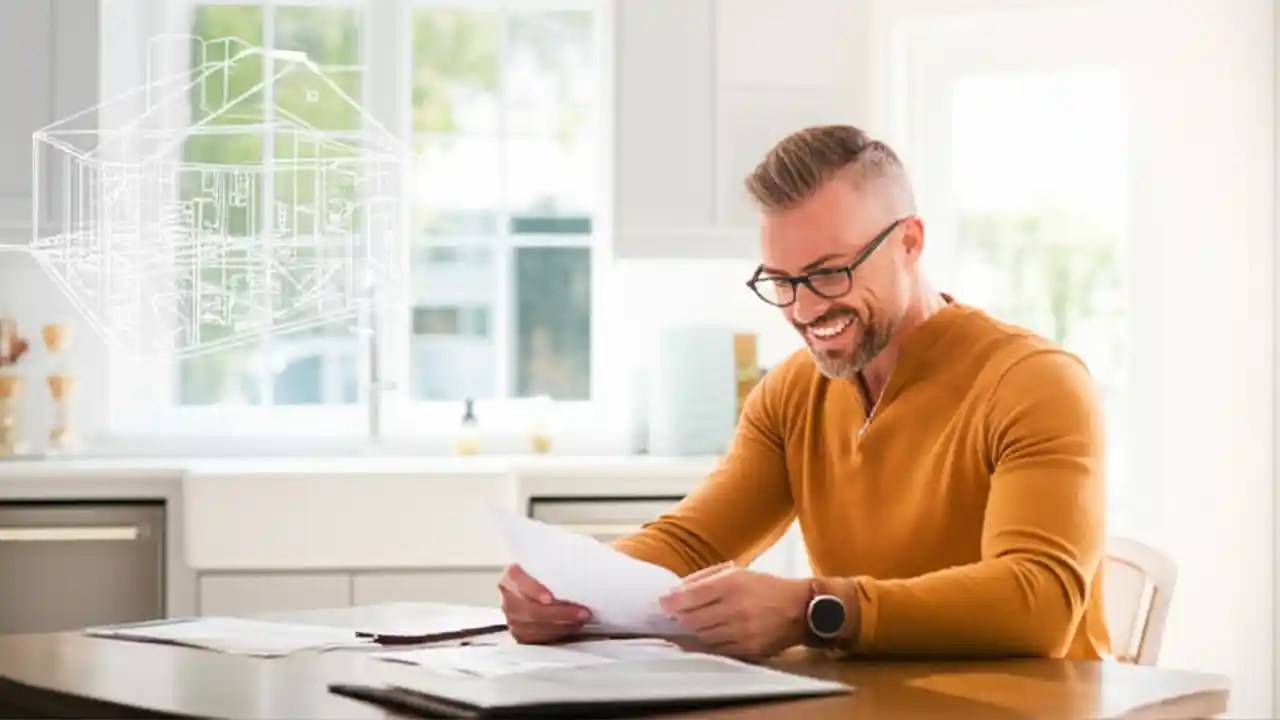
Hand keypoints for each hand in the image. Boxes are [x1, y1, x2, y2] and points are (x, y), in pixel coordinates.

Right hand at [498, 564, 591, 643]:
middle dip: (557, 614)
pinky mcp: (519, 631)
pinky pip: (534, 639)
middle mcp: (508, 593)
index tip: (551, 598)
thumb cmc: (560, 570)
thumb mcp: (562, 558)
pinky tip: (570, 628)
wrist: (557, 584)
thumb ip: (570, 558)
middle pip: (527, 609)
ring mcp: (511, 614)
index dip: (533, 590)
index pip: (518, 579)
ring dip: (559, 626)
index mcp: (514, 572)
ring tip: (581, 620)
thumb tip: (600, 555)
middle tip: (582, 613)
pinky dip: (554, 635)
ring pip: (531, 627)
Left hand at [658, 563, 809, 660]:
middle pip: (693, 618)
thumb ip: (705, 578)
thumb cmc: (765, 587)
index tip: (662, 603)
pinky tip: (703, 636)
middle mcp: (735, 607)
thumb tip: (676, 590)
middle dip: (679, 617)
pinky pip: (717, 648)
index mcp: (732, 583)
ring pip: (702, 635)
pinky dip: (706, 643)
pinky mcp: (748, 649)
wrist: (800, 609)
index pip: (691, 595)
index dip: (672, 601)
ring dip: (691, 631)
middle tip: (672, 615)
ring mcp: (742, 631)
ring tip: (689, 624)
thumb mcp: (737, 571)